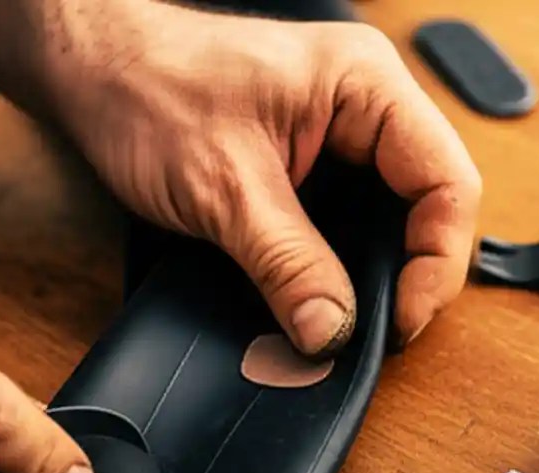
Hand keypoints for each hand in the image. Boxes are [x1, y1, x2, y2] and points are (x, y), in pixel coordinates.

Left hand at [31, 0, 482, 355]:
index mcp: (366, 85)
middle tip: (377, 333)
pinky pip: (351, 223)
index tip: (398, 319)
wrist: (92, 72)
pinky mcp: (311, 165)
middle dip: (409, 274)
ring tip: (351, 323)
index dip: (435, 261)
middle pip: (429, 205)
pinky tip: (324, 297)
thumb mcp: (224, 188)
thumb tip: (332, 332)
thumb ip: (286, 263)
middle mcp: (366, 106)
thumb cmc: (148, 87)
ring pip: (392, 221)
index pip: (446, 180)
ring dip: (376, 274)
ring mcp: (341, 136)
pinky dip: (342, 267)